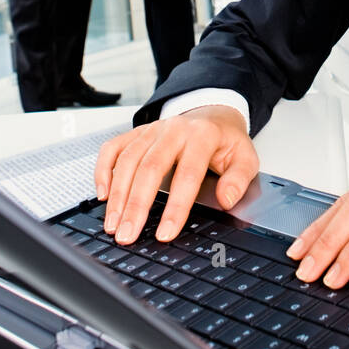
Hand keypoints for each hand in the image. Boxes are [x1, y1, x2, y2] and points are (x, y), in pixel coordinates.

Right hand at [94, 106, 258, 244]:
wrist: (213, 113)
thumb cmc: (226, 141)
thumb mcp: (245, 157)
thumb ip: (239, 179)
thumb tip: (226, 199)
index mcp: (202, 136)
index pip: (187, 175)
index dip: (175, 207)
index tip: (165, 233)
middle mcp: (174, 130)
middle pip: (150, 168)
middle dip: (136, 205)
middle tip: (127, 235)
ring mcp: (152, 129)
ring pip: (128, 160)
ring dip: (118, 195)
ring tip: (113, 225)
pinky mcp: (137, 132)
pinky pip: (113, 148)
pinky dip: (104, 170)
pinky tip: (103, 194)